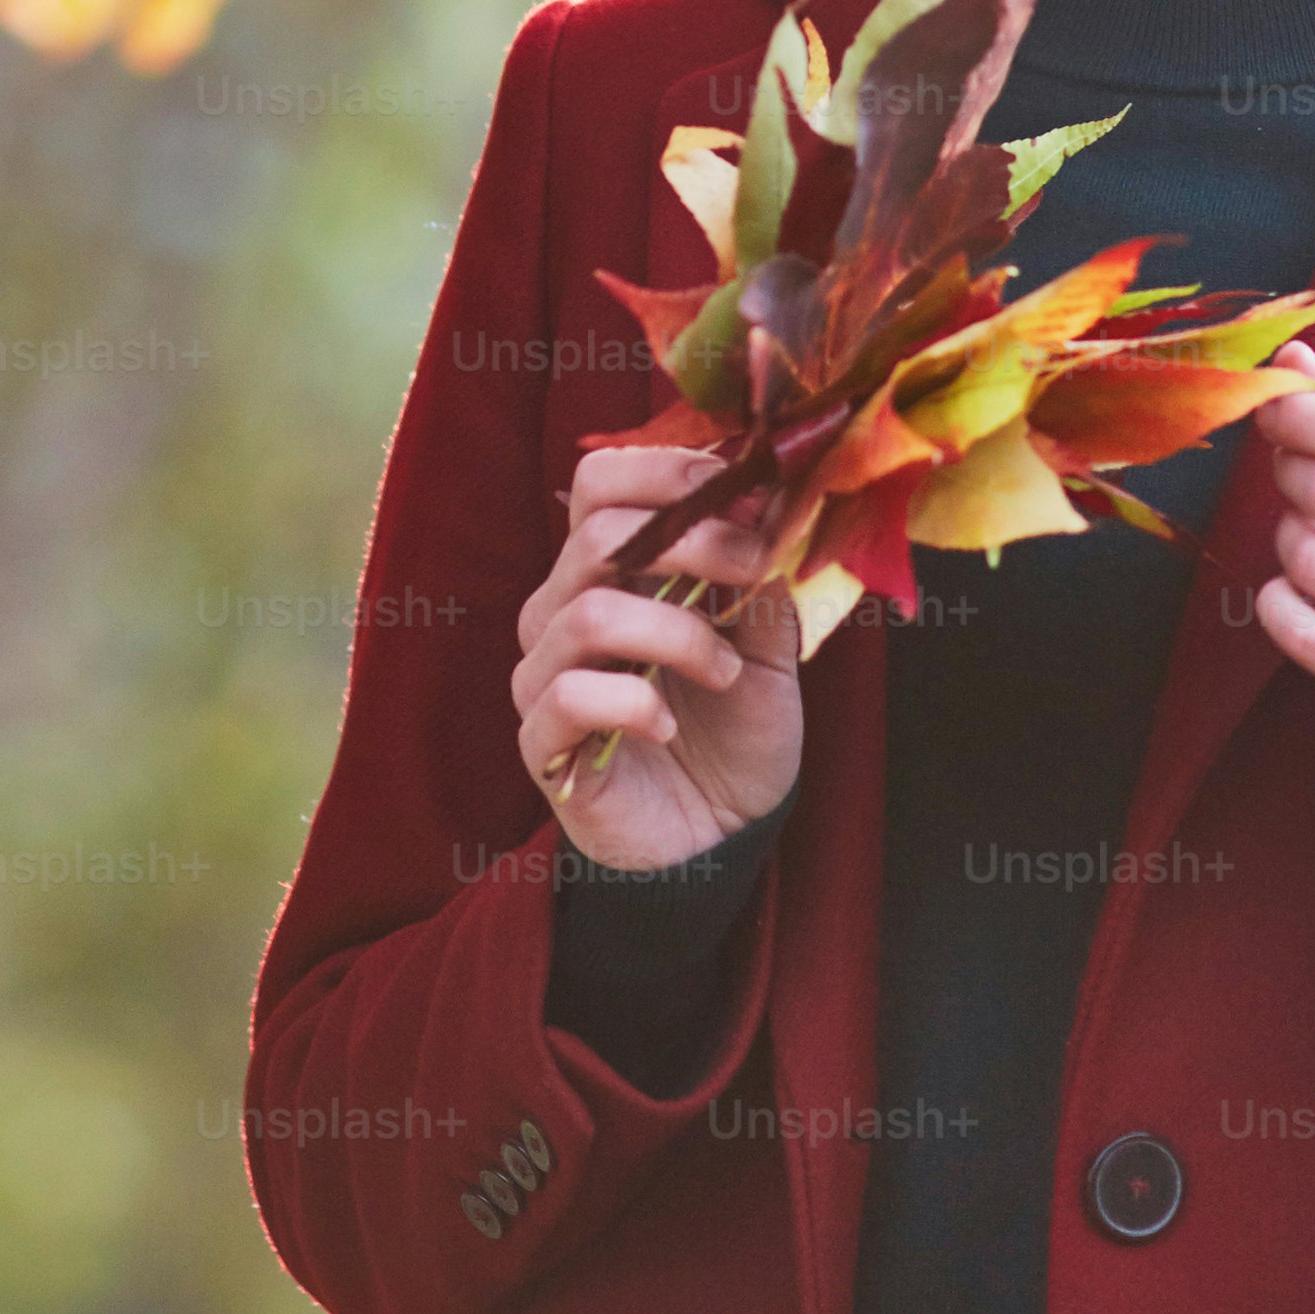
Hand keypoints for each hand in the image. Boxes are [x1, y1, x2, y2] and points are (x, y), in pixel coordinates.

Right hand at [511, 446, 804, 869]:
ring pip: (587, 612)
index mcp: (611, 573)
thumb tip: (772, 506)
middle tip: (754, 571)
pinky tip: (670, 725)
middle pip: (596, 534)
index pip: (600, 484)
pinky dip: (634, 702)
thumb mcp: (771, 652)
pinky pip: (571, 696)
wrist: (721, 841)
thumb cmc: (735, 737)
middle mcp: (563, 610)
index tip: (744, 495)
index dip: (667, 472)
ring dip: (678, 632)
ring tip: (729, 671)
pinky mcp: (542, 741)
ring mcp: (544, 675)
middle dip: (692, 542)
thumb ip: (761, 583)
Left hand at [1249, 343, 1314, 731]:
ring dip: (1291, 535)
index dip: (1301, 417)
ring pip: (1312, 566)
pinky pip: (1302, 635)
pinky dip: (1278, 602)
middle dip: (1293, 471)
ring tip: (1314, 530)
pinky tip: (1301, 586)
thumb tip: (1288, 361)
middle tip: (1293, 467)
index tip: (1274, 408)